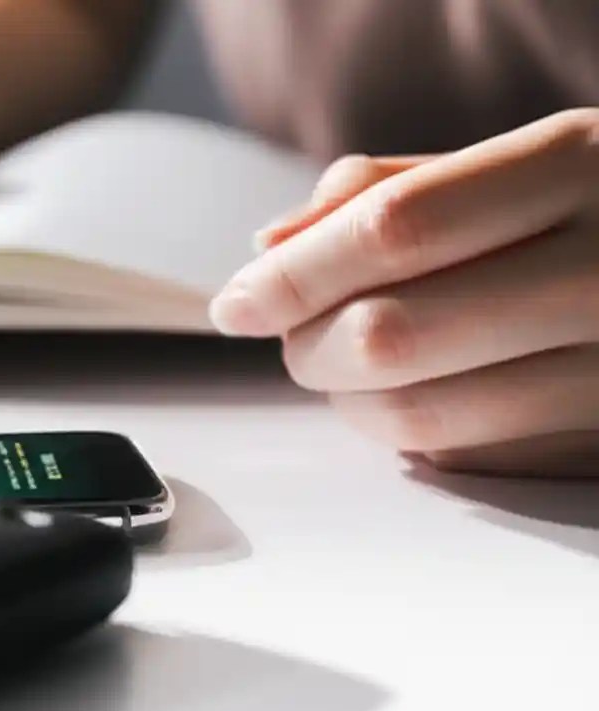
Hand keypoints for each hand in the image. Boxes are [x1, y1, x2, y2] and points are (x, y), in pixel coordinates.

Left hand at [210, 109, 598, 477]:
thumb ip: (393, 191)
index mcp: (583, 166)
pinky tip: (411, 400)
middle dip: (303, 345)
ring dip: (345, 401)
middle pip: (393, 332)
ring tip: (339, 366)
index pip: (394, 230)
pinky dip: (410, 438)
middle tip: (281, 335)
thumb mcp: (524, 159)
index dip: (294, 274)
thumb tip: (271, 248)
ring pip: (422, 415)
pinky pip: (474, 463)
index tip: (235, 300)